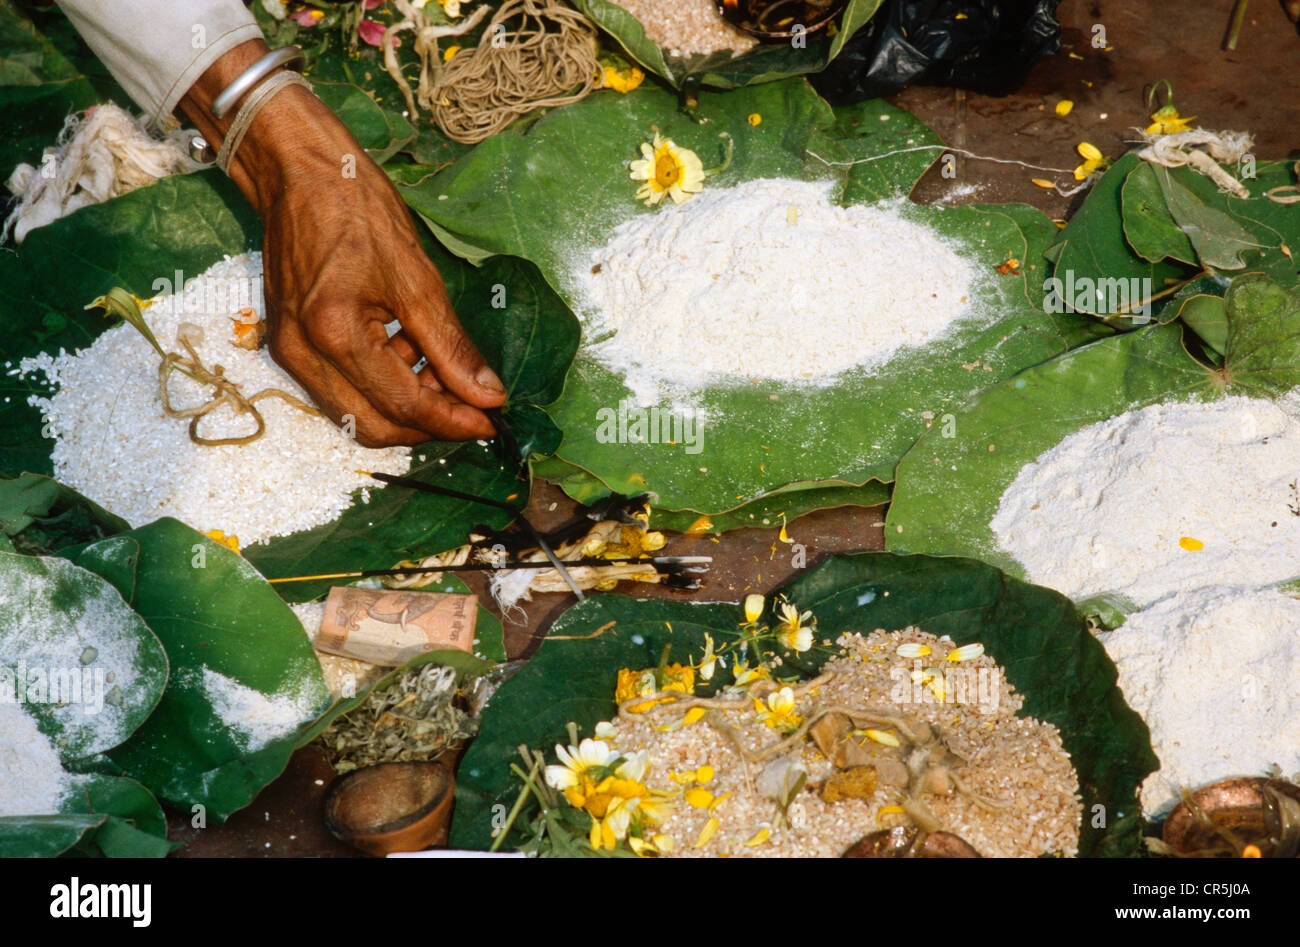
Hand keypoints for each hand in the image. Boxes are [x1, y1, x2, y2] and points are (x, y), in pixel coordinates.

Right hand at [180, 42, 504, 446]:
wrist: (297, 171)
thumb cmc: (357, 208)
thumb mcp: (417, 278)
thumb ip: (451, 346)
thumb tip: (488, 396)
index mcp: (335, 334)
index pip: (404, 406)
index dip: (453, 422)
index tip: (492, 423)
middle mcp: (303, 354)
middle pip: (374, 427)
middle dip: (428, 423)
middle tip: (472, 404)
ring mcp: (290, 352)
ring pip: (356, 414)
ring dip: (404, 407)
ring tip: (441, 371)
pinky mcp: (289, 344)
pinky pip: (339, 390)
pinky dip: (379, 386)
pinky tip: (407, 353)